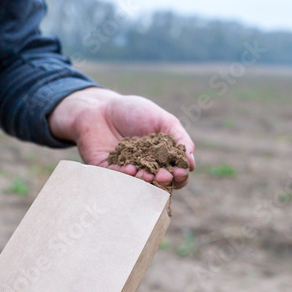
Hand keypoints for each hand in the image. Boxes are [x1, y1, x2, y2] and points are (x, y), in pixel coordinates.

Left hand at [49, 87, 195, 188]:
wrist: (100, 107)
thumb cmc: (134, 111)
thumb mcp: (163, 120)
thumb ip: (179, 139)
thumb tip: (191, 163)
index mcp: (162, 157)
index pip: (177, 173)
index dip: (181, 175)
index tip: (180, 171)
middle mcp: (146, 168)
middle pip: (160, 183)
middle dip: (165, 181)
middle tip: (164, 176)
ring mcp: (127, 171)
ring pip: (140, 184)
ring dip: (146, 181)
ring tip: (148, 175)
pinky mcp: (108, 171)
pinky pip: (118, 179)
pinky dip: (126, 177)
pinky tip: (130, 169)